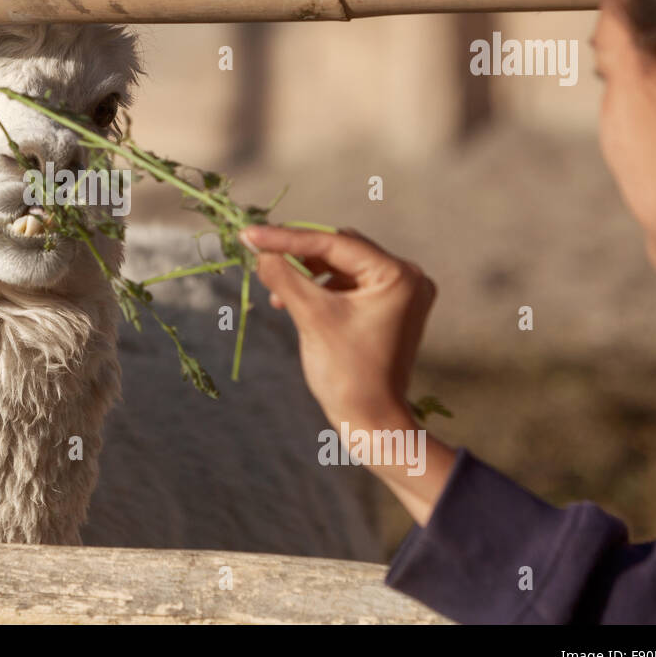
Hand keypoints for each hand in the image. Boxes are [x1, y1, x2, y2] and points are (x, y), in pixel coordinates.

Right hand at [240, 224, 453, 525]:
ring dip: (305, 275)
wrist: (370, 422)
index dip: (288, 238)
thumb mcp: (312, 318)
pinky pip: (346, 286)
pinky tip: (290, 301)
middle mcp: (406, 277)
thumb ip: (285, 277)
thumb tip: (259, 251)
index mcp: (398, 275)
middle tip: (258, 253)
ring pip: (340, 267)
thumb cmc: (346, 373)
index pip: (334, 243)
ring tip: (275, 290)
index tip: (250, 234)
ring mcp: (399, 294)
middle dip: (298, 254)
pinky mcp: (386, 308)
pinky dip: (318, 290)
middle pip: (340, 250)